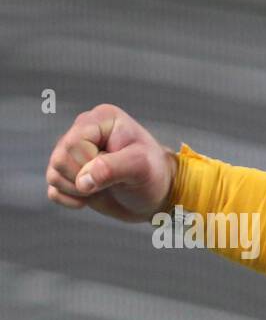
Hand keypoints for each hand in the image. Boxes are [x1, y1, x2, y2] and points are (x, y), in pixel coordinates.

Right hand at [45, 103, 176, 222]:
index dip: (90, 164)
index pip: (74, 144)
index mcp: (100, 119)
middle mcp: (82, 132)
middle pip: (60, 159)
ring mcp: (72, 154)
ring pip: (53, 174)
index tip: (117, 170)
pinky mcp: (69, 175)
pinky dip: (71, 200)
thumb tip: (82, 181)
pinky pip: (53, 191)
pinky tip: (91, 198)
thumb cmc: (153, 175)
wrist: (157, 196)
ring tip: (103, 188)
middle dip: (84, 178)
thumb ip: (111, 168)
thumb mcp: (141, 167)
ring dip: (78, 190)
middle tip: (111, 181)